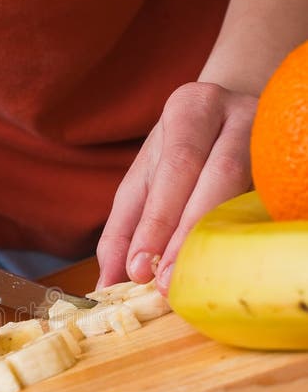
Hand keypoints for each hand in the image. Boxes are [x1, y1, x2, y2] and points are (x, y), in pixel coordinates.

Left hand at [96, 82, 255, 294]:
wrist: (232, 122)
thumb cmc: (181, 155)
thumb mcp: (144, 181)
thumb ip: (123, 229)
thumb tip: (107, 282)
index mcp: (191, 109)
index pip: (176, 166)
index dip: (158, 221)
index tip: (137, 269)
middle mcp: (236, 115)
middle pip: (218, 175)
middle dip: (186, 234)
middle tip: (165, 283)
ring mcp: (270, 138)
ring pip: (248, 190)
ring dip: (216, 239)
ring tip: (192, 280)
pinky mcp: (284, 164)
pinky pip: (269, 201)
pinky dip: (245, 235)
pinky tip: (227, 264)